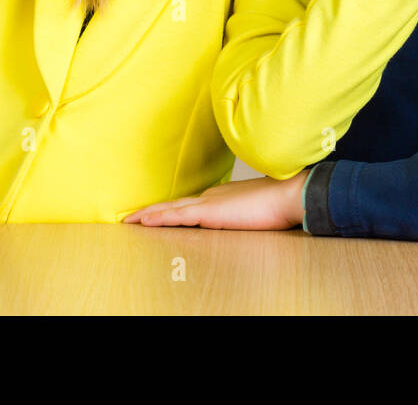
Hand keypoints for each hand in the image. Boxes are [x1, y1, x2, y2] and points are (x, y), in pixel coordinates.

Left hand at [122, 170, 309, 229]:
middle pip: (174, 204)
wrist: (289, 194)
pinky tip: (143, 222)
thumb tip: (239, 220)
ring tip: (129, 221)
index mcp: (221, 196)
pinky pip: (176, 216)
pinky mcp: (209, 211)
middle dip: (152, 211)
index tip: (154, 214)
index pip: (188, 205)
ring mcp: (209, 202)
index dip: (169, 209)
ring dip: (148, 214)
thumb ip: (242, 214)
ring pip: (170, 209)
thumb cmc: (279, 204)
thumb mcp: (255, 211)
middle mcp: (211, 196)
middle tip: (131, 217)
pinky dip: (158, 218)